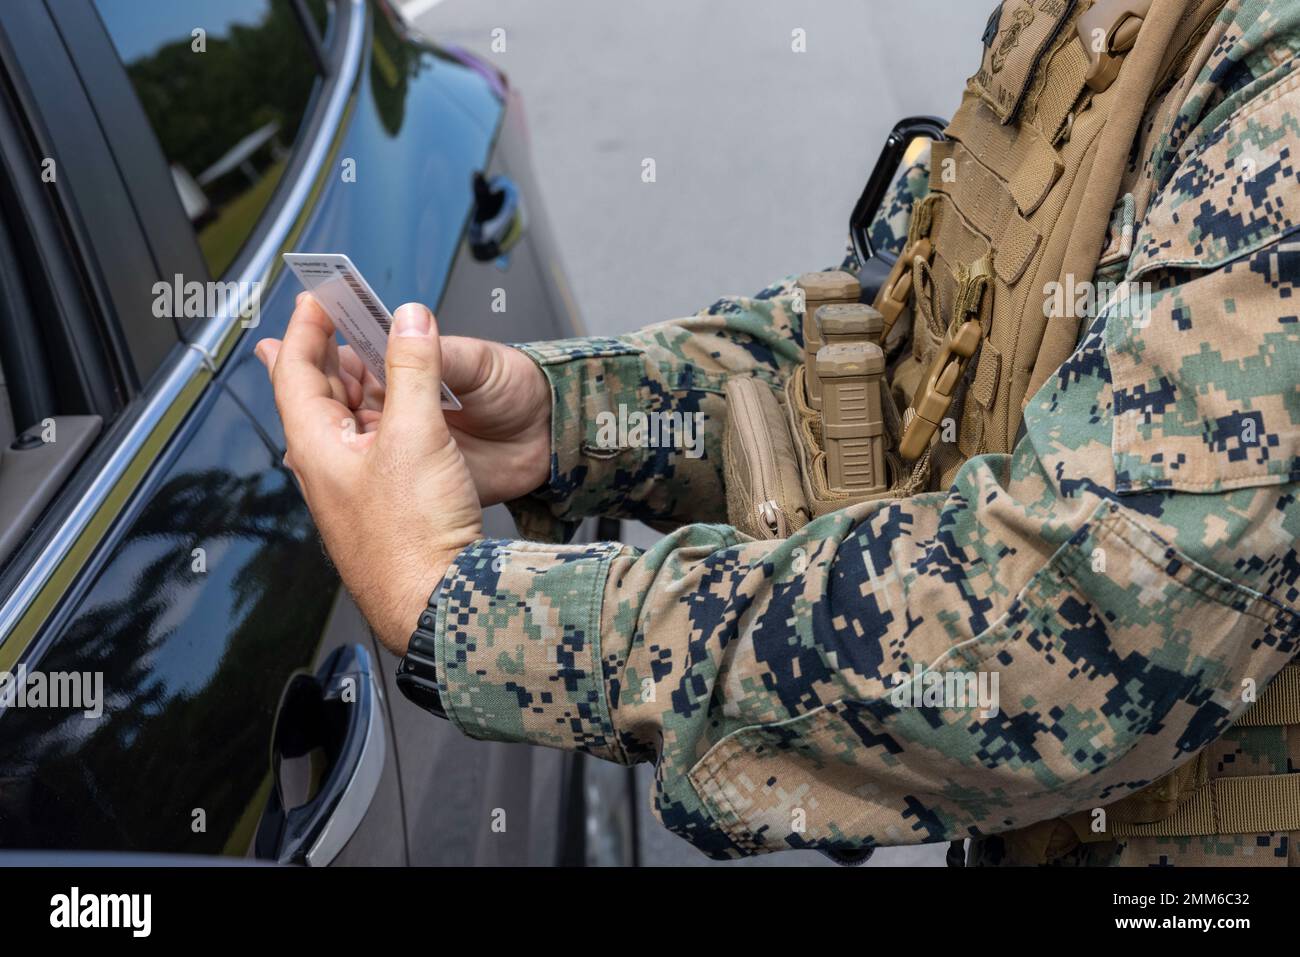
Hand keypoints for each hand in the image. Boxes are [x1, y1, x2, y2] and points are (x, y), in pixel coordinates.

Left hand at [257, 295, 484, 654]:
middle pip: (314, 396)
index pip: (295, 372)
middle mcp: (325, 470)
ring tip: (366, 359)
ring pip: (343, 423)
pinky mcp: (381, 509)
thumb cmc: (413, 538)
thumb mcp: (416, 435)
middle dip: (323, 354)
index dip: (306, 328)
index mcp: (316, 448)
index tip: (317, 299)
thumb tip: (411, 318)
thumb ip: (413, 369)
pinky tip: (400, 418)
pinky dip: (381, 418)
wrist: (438, 605)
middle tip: (331, 322)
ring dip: (355, 386)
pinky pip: (370, 448)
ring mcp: (352, 493)